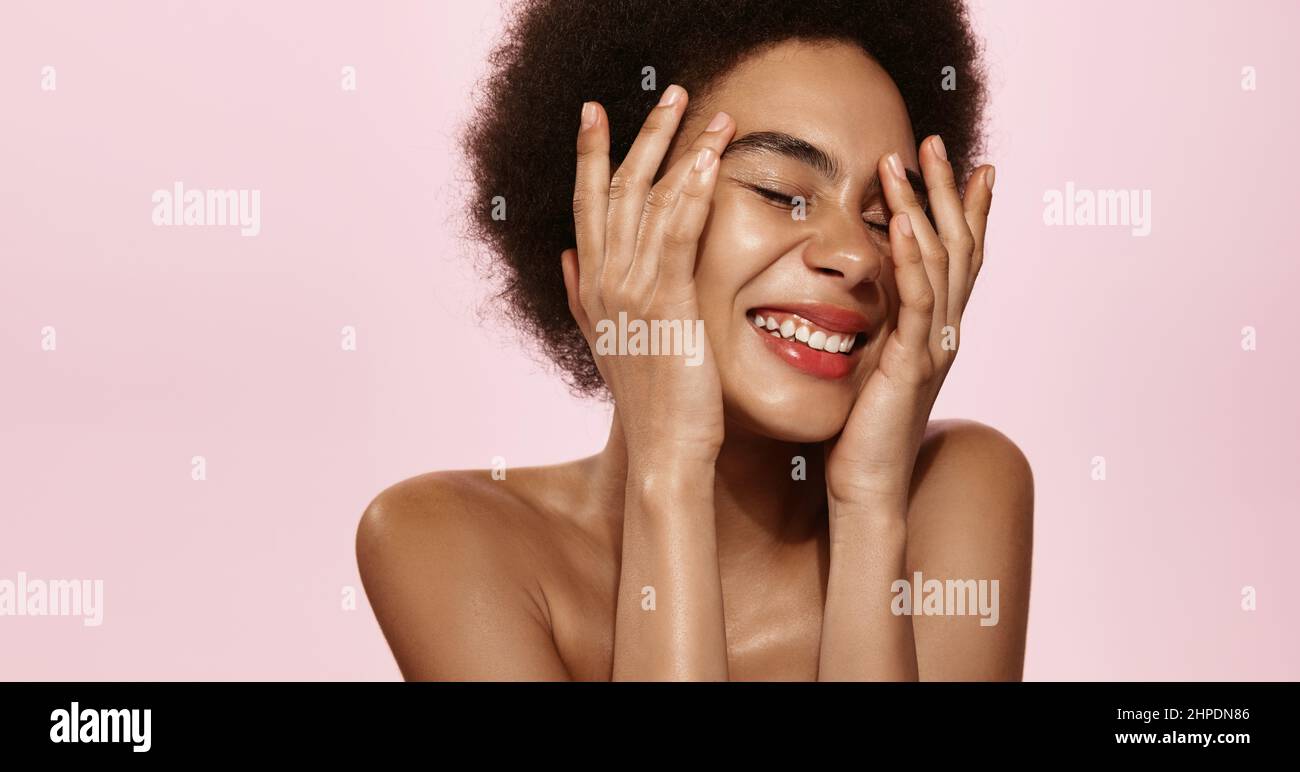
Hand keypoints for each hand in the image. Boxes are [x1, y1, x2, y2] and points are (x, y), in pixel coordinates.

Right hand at [561, 87, 737, 465]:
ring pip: (650, 201)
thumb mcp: (608, 345)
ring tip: (712, 114)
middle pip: (616, 190)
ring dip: (681, 151)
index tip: (596, 112)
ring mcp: (632, 291)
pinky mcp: (667, 303)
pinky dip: (692, 192)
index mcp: (592, 288)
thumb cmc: (649, 403)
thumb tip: (568, 260)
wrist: (662, 452)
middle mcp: (604, 282)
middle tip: (671, 93)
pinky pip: (678, 233)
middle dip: (642, 136)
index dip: (591, 155)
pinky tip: (710, 160)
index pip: (587, 207)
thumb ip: (583, 299)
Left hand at [825, 136, 993, 512]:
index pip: (958, 257)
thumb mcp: (869, 366)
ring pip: (943, 261)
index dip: (966, 210)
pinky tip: (906, 224)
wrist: (867, 486)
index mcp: (935, 329)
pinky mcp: (912, 361)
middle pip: (960, 245)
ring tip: (910, 161)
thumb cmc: (859, 433)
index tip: (970, 165)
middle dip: (949, 191)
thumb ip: (875, 330)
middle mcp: (944, 330)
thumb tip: (857, 299)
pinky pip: (918, 299)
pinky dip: (915, 258)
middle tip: (938, 143)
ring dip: (928, 206)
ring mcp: (933, 344)